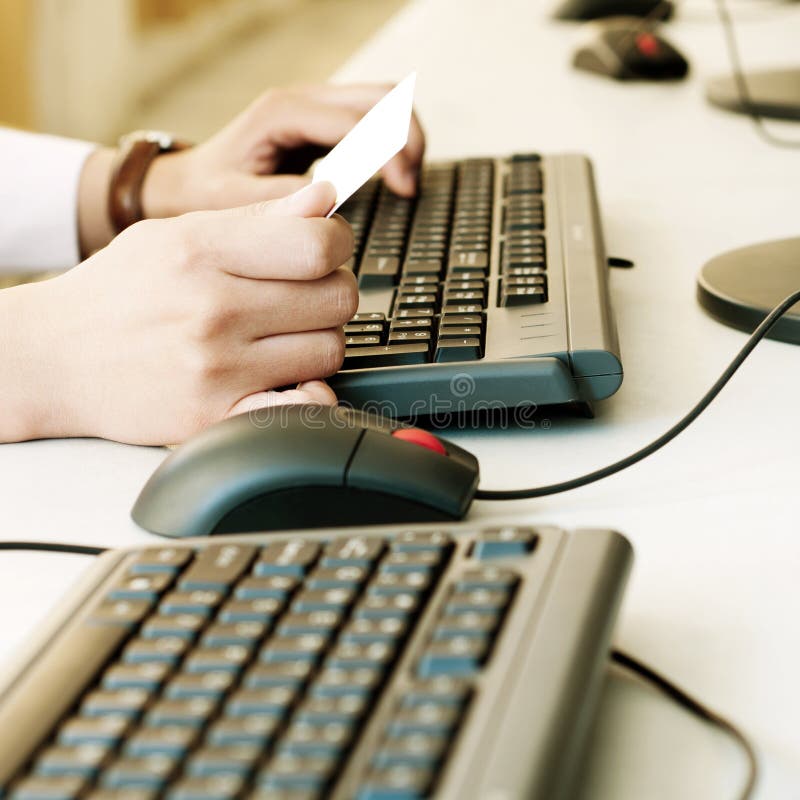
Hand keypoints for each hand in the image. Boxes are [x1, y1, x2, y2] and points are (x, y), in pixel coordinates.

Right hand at [1, 182, 355, 444]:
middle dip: (330, 292)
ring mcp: (216, 368)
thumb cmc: (118, 293)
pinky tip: (288, 378)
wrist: (55, 359)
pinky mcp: (217, 416)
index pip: (319, 244)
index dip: (338, 245)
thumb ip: (258, 219)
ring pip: (329, 350)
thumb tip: (324, 200)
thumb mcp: (177, 235)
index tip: (327, 250)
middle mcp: (212, 310)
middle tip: (304, 296)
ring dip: (318, 341)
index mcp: (202, 252)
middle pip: (336, 299)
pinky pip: (304, 405)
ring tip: (283, 336)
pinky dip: (310, 392)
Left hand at [143, 83, 425, 217]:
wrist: (186, 182)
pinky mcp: (320, 124)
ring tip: (407, 181)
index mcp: (282, 114)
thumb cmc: (207, 192)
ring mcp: (313, 109)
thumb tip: (332, 205)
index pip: (355, 120)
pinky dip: (391, 141)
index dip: (389, 151)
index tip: (404, 189)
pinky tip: (393, 175)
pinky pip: (370, 119)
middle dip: (407, 137)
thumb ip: (284, 201)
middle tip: (411, 186)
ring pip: (381, 101)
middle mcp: (301, 100)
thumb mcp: (238, 202)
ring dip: (404, 135)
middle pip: (379, 96)